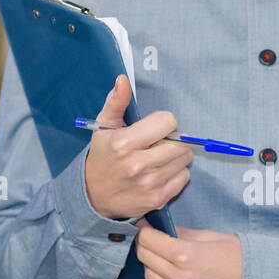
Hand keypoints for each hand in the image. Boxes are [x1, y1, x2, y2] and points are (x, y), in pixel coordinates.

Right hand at [84, 75, 191, 219]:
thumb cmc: (103, 155)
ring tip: (158, 156)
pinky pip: (184, 177)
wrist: (94, 195)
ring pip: (184, 159)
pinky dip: (177, 173)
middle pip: (180, 143)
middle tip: (157, 143)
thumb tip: (123, 79)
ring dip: (176, 156)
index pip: (167, 122)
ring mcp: (150, 184)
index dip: (162, 122)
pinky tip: (160, 172)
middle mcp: (138, 165)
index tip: (153, 128)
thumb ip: (116, 102)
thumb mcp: (104, 126)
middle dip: (172, 139)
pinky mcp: (158, 199)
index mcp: (124, 143)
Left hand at [136, 224, 242, 278]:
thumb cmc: (238, 256)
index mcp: (185, 255)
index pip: (148, 240)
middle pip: (145, 259)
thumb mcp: (209, 236)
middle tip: (152, 240)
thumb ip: (181, 233)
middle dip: (146, 245)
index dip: (144, 230)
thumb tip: (160, 226)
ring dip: (153, 266)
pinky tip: (173, 278)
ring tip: (165, 260)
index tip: (145, 226)